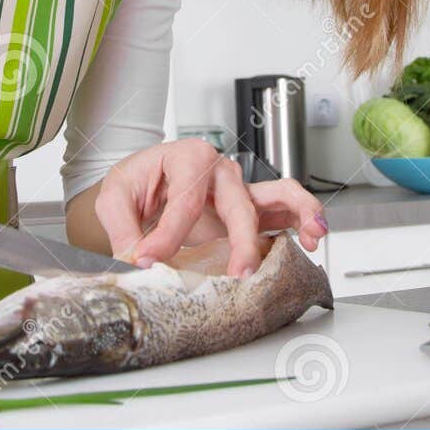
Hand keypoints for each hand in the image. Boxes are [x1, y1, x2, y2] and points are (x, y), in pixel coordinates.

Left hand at [93, 141, 327, 277]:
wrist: (145, 183)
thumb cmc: (138, 182)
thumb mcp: (117, 198)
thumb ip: (123, 229)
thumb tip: (137, 261)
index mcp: (188, 158)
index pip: (186, 201)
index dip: (168, 235)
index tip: (148, 261)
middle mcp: (220, 171)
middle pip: (238, 202)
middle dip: (241, 239)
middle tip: (237, 271)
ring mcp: (240, 191)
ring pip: (280, 193)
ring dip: (299, 213)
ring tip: (312, 235)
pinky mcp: (250, 212)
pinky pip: (284, 211)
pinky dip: (302, 221)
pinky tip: (311, 239)